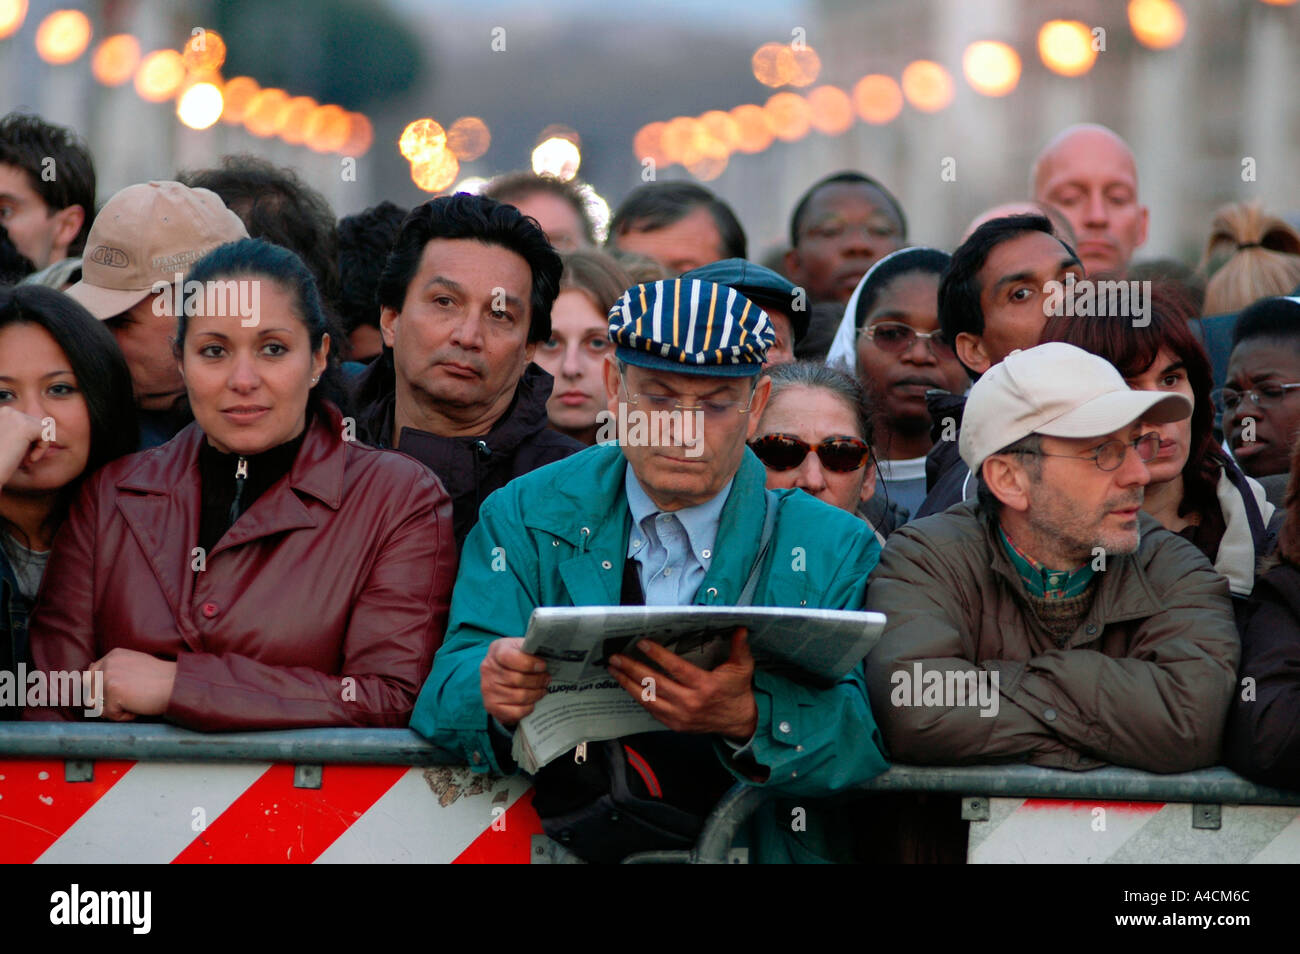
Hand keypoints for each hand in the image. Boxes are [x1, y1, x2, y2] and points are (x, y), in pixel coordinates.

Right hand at [0, 406, 49, 485]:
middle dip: (32, 442)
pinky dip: (41, 449)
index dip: (26, 440)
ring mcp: (16, 416)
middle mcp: (7, 410)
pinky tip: (28, 459)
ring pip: (43, 429)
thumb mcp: (8, 440)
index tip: (14, 452)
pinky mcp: (26, 427)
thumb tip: (46, 426)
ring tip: (23, 458)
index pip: (27, 422)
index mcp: (2, 412)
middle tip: (19, 457)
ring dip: (36, 446)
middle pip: (36, 424)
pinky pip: (47, 435)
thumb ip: (19, 432)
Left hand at [88, 649, 177, 720]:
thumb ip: (114, 668)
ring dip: (116, 710)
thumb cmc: (160, 679)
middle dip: (105, 702)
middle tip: (128, 700)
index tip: (119, 695)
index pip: (90, 677)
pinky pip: (110, 714)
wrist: (178, 685)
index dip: (99, 692)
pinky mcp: (113, 690)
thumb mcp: (135, 666)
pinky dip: (125, 716)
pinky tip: (139, 706)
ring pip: (98, 706)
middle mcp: (108, 663)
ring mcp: (109, 675)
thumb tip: (88, 674)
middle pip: (90, 693)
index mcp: (113, 656)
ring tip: (136, 702)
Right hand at [480, 637, 549, 726]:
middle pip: (517, 679)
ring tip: (542, 689)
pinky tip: (532, 701)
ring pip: (519, 697)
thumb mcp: (521, 646)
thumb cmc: (515, 657)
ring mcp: (488, 689)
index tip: (543, 666)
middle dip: (538, 680)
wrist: (499, 671)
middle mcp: (488, 669)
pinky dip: (528, 708)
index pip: (508, 657)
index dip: (528, 663)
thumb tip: (550, 655)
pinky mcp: (492, 706)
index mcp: (497, 650)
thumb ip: (531, 649)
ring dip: (536, 694)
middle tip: (547, 679)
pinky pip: (515, 712)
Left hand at [608, 627, 757, 740]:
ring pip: (648, 699)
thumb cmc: (738, 691)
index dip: (658, 655)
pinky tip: (627, 685)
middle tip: (616, 657)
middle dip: (632, 669)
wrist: (739, 722)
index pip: (676, 669)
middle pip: (655, 684)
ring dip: (628, 684)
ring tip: (614, 670)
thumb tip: (740, 627)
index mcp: (705, 686)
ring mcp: (680, 716)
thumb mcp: (743, 667)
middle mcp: (690, 702)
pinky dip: (637, 697)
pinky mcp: (675, 725)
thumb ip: (740, 647)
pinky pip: (651, 710)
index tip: (642, 643)